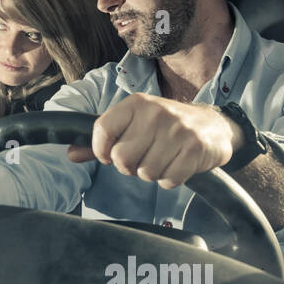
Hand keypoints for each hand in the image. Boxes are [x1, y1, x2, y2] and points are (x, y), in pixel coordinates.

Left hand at [65, 93, 243, 188]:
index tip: (110, 156)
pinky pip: (168, 180)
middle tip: (143, 159)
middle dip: (130, 167)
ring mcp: (178, 130)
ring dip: (152, 174)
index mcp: (136, 103)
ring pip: (146, 172)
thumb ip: (103, 140)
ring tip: (163, 160)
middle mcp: (156, 113)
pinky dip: (170, 179)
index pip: (102, 129)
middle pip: (122, 158)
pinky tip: (176, 165)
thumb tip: (70, 154)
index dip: (101, 151)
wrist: (213, 125)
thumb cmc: (164, 128)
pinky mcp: (196, 148)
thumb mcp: (134, 124)